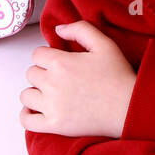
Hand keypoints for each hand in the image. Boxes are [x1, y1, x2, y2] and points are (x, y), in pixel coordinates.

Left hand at [20, 22, 136, 137]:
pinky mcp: (54, 124)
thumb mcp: (104, 44)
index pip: (37, 55)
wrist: (128, 107)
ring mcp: (51, 106)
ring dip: (35, 92)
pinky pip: (26, 120)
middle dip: (43, 73)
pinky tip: (36, 110)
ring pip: (26, 95)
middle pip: (31, 73)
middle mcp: (52, 83)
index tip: (59, 61)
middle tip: (60, 77)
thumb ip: (80, 29)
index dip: (48, 56)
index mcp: (61, 62)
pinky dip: (26, 114)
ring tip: (49, 93)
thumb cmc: (118, 75)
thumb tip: (58, 29)